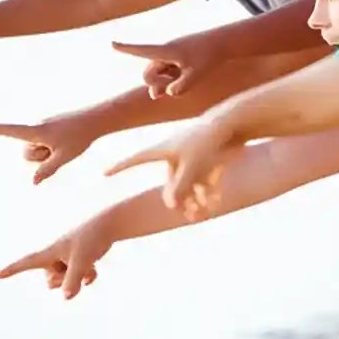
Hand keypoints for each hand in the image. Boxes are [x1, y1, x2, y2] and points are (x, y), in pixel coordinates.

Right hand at [0, 114, 99, 184]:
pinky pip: (44, 142)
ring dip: (47, 152)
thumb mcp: (64, 157)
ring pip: (36, 148)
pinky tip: (68, 141)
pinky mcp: (50, 126)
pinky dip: (53, 147)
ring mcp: (43, 126)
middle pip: (26, 152)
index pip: (11, 131)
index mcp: (37, 131)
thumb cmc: (80, 138)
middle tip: (59, 151)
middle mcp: (37, 126)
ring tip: (66, 145)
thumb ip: (47, 170)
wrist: (97, 119)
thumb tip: (33, 182)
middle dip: (38, 157)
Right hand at [0, 220, 112, 299]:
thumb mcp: (82, 261)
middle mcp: (56, 255)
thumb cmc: (92, 240)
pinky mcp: (80, 259)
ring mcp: (68, 258)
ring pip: (65, 281)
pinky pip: (77, 278)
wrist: (109, 225)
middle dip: (63, 279)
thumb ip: (73, 280)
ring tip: (87, 263)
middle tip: (76, 265)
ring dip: (76, 277)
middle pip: (50, 281)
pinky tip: (94, 270)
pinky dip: (86, 276)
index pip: (27, 262)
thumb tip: (66, 297)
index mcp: (50, 252)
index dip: (12, 270)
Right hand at [105, 113, 242, 217]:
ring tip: (206, 214)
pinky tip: (217, 201)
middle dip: (180, 202)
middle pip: (170, 183)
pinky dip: (208, 190)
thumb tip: (170, 206)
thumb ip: (180, 187)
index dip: (120, 167)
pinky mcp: (206, 157)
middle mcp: (173, 153)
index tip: (104, 172)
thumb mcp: (192, 165)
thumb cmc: (208, 141)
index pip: (135, 160)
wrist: (233, 121)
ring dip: (197, 200)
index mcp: (162, 149)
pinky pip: (202, 178)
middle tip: (193, 217)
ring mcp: (190, 155)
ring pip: (189, 183)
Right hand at [111, 40, 217, 98]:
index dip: (125, 48)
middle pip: (148, 72)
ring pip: (159, 72)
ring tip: (185, 81)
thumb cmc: (209, 57)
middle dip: (153, 84)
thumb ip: (181, 87)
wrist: (224, 42)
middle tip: (164, 94)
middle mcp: (166, 51)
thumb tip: (168, 93)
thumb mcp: (196, 75)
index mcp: (166, 51)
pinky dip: (173, 77)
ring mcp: (172, 53)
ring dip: (165, 82)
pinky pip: (168, 70)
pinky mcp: (179, 55)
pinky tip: (189, 76)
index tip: (111, 43)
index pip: (141, 50)